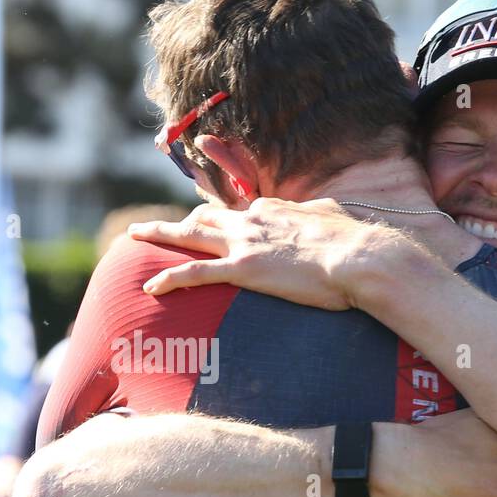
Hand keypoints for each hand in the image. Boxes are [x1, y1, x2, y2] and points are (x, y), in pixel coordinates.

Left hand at [130, 198, 387, 308]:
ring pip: (189, 234)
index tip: (212, 224)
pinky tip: (150, 286)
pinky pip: (195, 272)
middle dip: (180, 221)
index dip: (224, 218)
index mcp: (276, 209)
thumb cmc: (359, 244)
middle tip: (156, 227)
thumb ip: (322, 219)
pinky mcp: (243, 269)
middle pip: (206, 216)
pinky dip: (169, 277)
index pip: (241, 211)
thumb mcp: (338, 221)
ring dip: (159, 233)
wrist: (362, 257)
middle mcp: (254, 220)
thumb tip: (327, 218)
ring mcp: (246, 243)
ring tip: (134, 235)